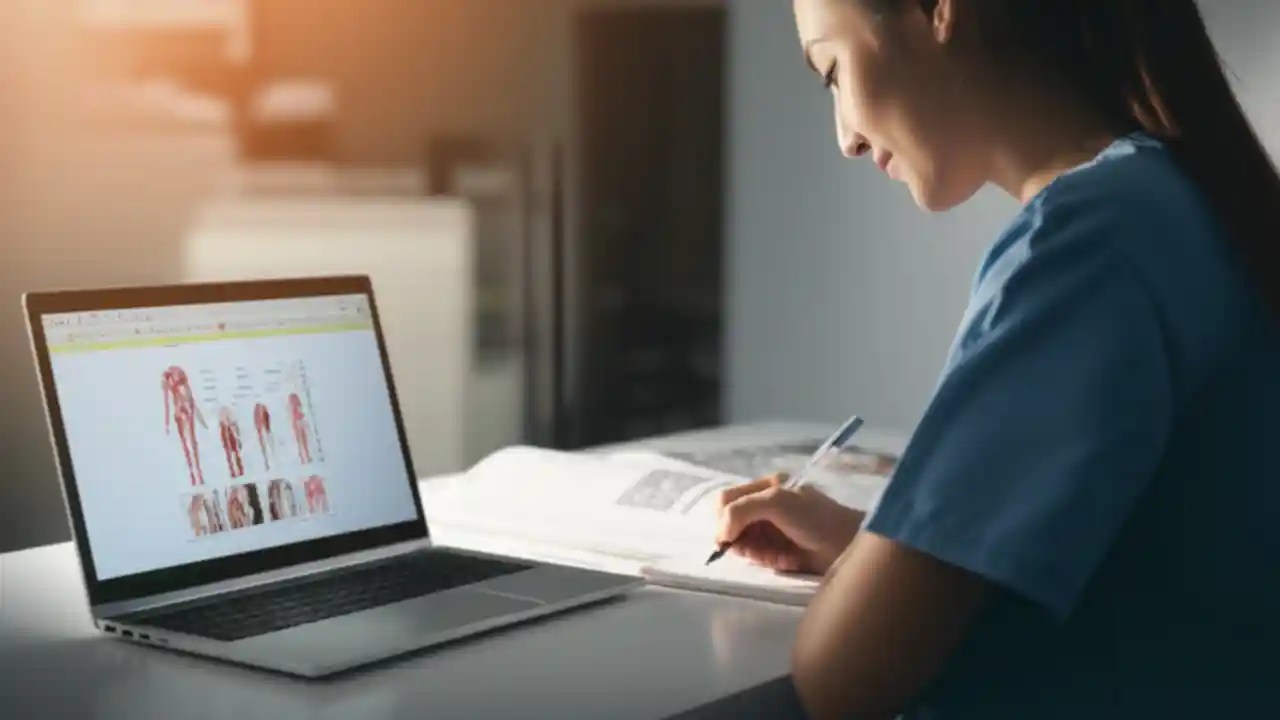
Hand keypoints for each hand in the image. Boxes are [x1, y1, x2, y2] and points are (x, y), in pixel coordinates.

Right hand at [715, 473, 863, 574]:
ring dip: (754, 552)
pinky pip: (760, 556)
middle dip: (739, 539)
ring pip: (744, 543)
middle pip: (732, 523)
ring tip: (774, 555)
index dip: (721, 519)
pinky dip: (766, 560)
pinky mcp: (782, 550)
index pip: (726, 499)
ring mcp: (774, 528)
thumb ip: (742, 510)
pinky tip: (783, 560)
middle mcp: (767, 505)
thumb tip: (722, 534)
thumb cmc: (815, 519)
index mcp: (766, 486)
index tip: (727, 539)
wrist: (851, 546)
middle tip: (753, 549)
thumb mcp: (777, 502)